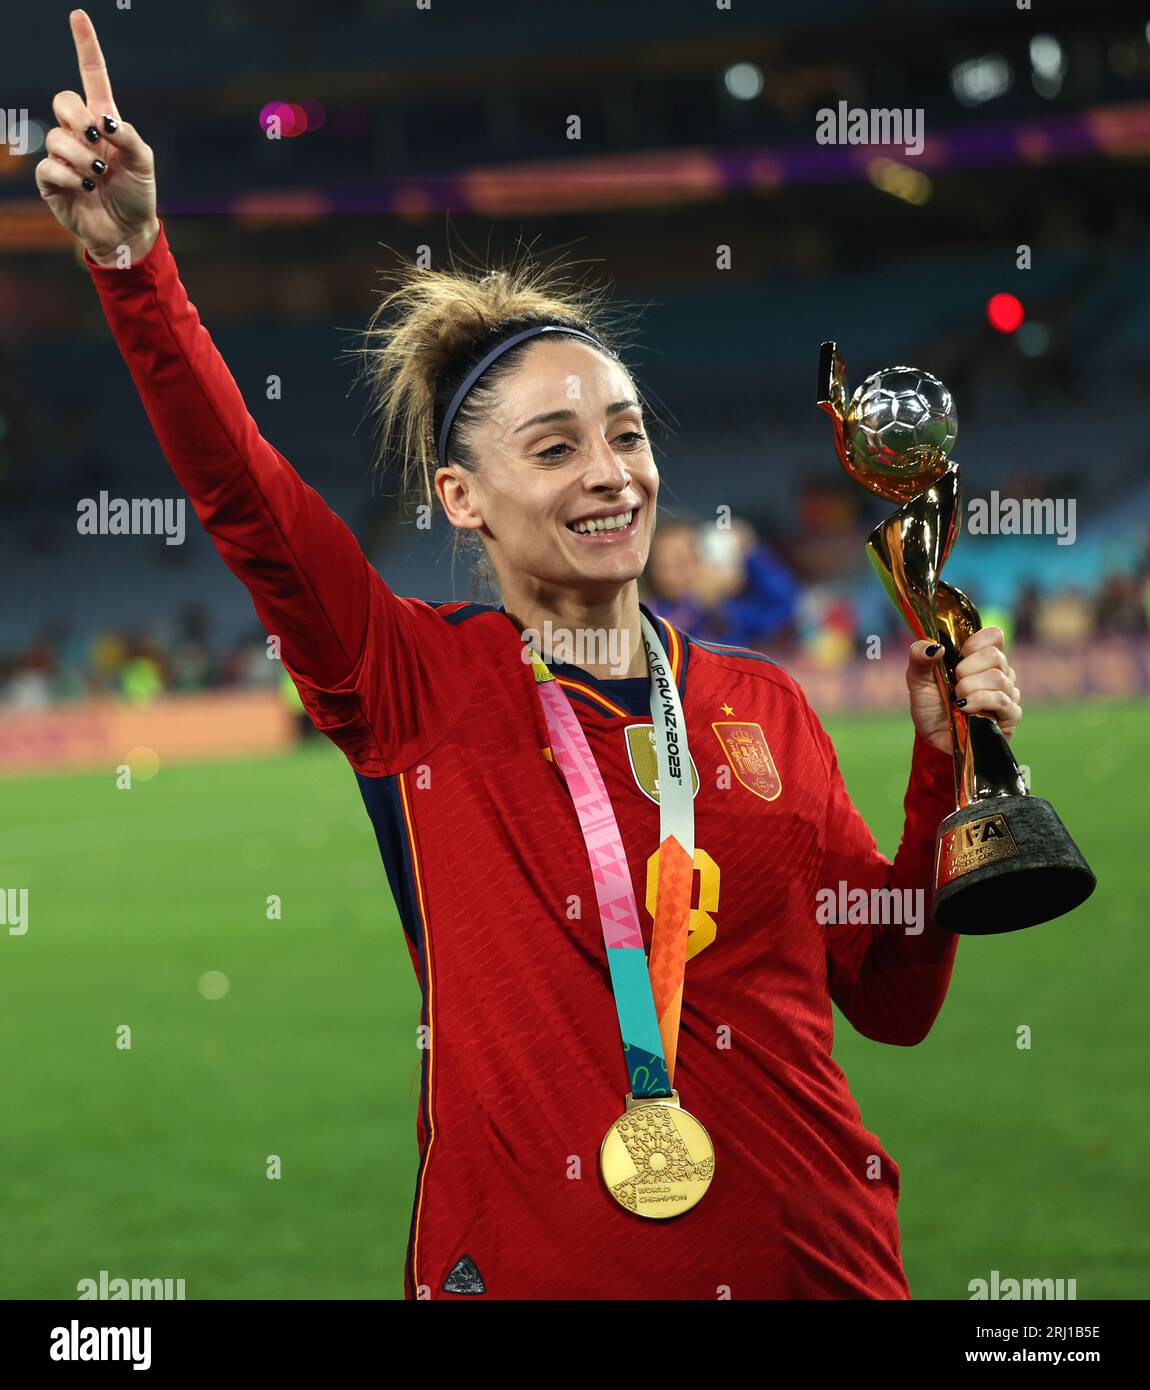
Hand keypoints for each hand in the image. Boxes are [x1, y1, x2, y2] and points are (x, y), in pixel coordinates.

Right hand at [34, 10, 157, 263]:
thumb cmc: (138, 195)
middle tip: (96, 140)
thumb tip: (104, 120)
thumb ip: (128, 136)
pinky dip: (70, 177)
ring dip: (81, 156)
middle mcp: (81, 134)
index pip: (92, 77)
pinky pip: (49, 166)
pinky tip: (85, 188)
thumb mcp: (144, 162)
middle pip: (63, 101)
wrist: (129, 231)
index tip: (78, 16)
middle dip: (77, 116)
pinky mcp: (52, 181)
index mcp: (104, 122)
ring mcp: (64, 156)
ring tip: (98, 175)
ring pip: (56, 137)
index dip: (85, 47)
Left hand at [906, 627, 1021, 754]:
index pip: (995, 635)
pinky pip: (1003, 700)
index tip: (960, 653)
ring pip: (999, 678)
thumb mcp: (918, 681)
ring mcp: (1007, 694)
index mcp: (980, 659)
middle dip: (967, 668)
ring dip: (970, 688)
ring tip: (957, 700)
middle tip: (954, 683)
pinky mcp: (1010, 715)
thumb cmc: (931, 709)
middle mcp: (998, 673)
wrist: (933, 741)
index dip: (978, 641)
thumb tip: (935, 646)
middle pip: (995, 655)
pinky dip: (980, 701)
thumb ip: (919, 657)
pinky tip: (965, 709)